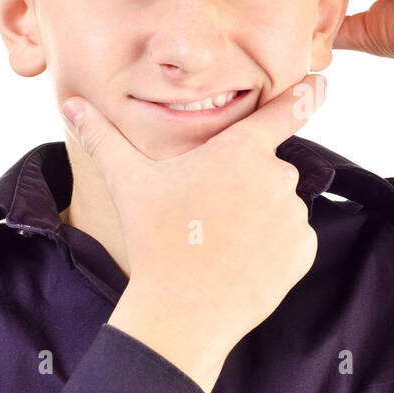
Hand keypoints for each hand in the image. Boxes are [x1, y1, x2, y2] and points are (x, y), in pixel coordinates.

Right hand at [58, 75, 326, 392]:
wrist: (183, 310)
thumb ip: (103, 137)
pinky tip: (241, 263)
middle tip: (209, 216)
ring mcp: (294, 214)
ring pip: (279, 207)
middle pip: (267, 170)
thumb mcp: (128, 182)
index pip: (286, 109)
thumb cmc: (155, 239)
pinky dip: (273, 249)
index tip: (323, 81)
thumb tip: (70, 104)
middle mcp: (277, 175)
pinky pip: (292, 241)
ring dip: (258, 219)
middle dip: (245, 187)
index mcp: (241, 149)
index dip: (307, 92)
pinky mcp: (304, 250)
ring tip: (220, 243)